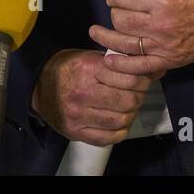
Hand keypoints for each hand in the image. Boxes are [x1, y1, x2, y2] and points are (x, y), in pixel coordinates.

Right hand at [30, 48, 166, 146]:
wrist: (38, 86)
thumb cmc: (69, 68)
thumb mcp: (92, 56)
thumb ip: (119, 63)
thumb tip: (154, 68)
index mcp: (89, 69)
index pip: (130, 79)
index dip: (143, 81)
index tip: (143, 80)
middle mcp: (83, 93)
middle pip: (128, 101)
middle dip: (138, 97)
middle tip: (137, 94)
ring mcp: (78, 115)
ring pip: (121, 120)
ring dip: (130, 114)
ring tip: (127, 107)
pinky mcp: (74, 132)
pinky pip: (108, 138)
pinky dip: (120, 131)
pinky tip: (119, 122)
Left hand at [88, 0, 193, 71]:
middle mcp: (160, 22)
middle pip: (120, 19)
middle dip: (113, 11)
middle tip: (116, 9)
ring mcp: (164, 43)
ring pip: (124, 42)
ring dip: (106, 37)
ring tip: (97, 32)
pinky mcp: (170, 59)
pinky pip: (139, 66)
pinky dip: (121, 65)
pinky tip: (109, 59)